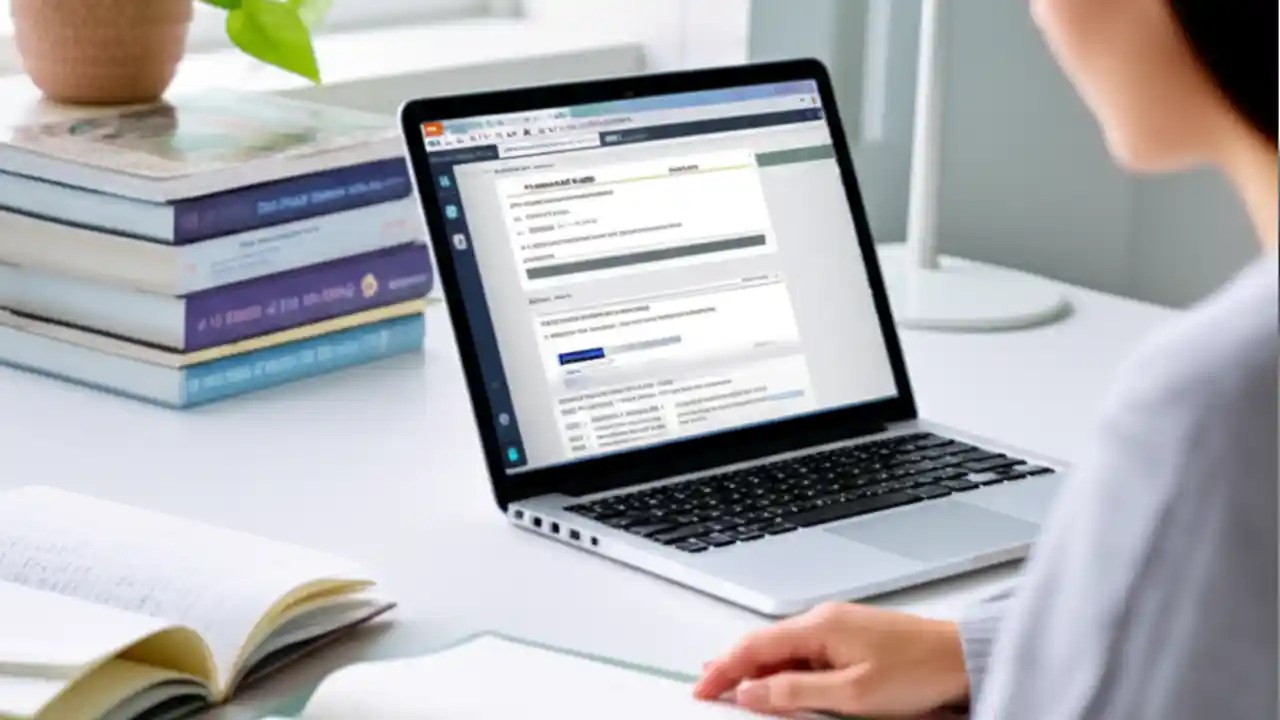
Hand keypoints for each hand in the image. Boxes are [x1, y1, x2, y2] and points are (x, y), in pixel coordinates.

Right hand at [693, 602, 969, 717]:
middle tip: (710, 691)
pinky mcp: (854, 640)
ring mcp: (839, 628)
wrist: (966, 658)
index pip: (752, 647)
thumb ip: (795, 692)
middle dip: (734, 669)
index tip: (702, 690)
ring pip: (785, 652)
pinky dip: (788, 672)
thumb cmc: (918, 671)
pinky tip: (785, 686)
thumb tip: (750, 692)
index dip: (722, 669)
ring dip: (761, 673)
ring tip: (739, 693)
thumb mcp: (851, 694)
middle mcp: (824, 620)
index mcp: (817, 626)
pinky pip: (808, 655)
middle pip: (765, 647)